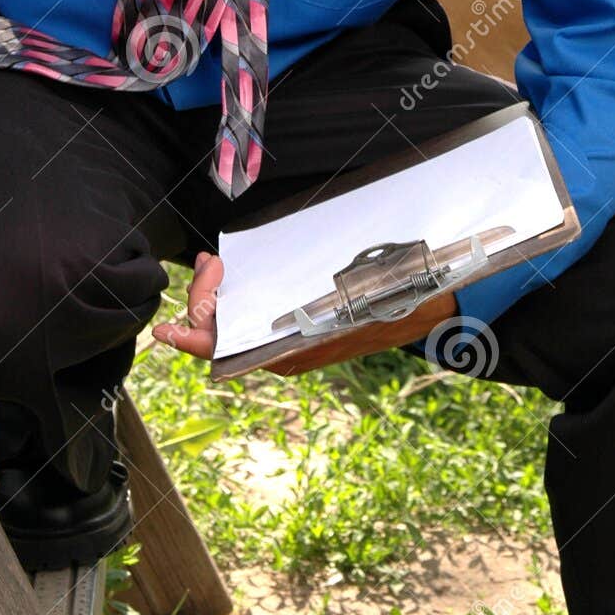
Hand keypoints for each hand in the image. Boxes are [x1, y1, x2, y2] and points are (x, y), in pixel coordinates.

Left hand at [152, 250, 460, 373]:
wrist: (431, 305)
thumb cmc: (392, 297)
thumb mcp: (350, 295)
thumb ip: (307, 303)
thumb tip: (256, 290)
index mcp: (289, 350)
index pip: (221, 349)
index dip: (192, 331)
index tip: (183, 304)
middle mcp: (282, 351)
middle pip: (220, 334)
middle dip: (203, 299)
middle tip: (209, 263)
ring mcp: (288, 340)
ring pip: (235, 325)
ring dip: (217, 297)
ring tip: (212, 265)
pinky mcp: (298, 327)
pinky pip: (253, 318)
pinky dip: (238, 297)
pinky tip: (235, 273)